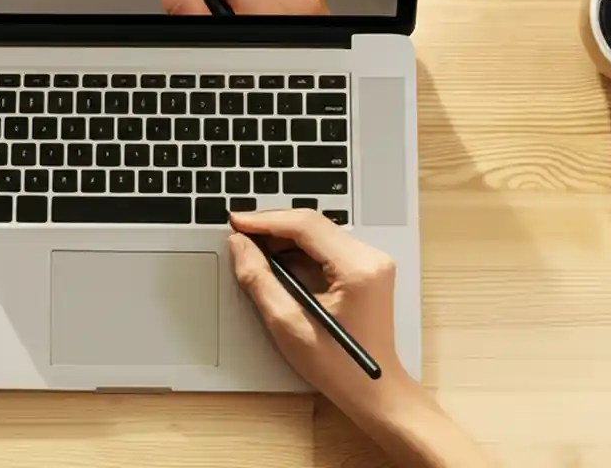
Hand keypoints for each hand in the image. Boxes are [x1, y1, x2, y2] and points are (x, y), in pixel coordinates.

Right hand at [230, 210, 496, 467]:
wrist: (375, 390)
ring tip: (253, 249)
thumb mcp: (288, 325)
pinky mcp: (366, 269)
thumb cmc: (337, 366)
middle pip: (313, 224)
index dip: (266, 220)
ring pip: (318, 233)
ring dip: (284, 237)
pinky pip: (327, 247)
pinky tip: (278, 262)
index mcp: (357, 268)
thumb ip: (259, 279)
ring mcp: (371, 262)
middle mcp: (370, 257)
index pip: (306, 226)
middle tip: (239, 235)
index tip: (235, 221)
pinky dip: (299, 250)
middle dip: (273, 227)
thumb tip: (239, 245)